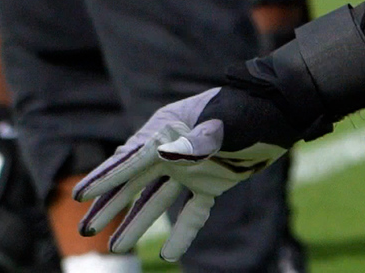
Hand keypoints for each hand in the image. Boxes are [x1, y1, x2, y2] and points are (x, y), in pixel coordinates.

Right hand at [75, 86, 296, 260]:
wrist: (282, 113)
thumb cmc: (249, 110)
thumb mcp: (224, 123)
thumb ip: (197, 141)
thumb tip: (165, 154)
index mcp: (168, 131)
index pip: (131, 158)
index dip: (106, 178)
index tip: (81, 195)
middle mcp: (173, 152)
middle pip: (134, 184)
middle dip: (110, 206)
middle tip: (86, 231)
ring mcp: (192, 169)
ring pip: (157, 201)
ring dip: (137, 223)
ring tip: (116, 247)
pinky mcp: (212, 183)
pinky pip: (192, 212)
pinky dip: (183, 232)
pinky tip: (171, 255)